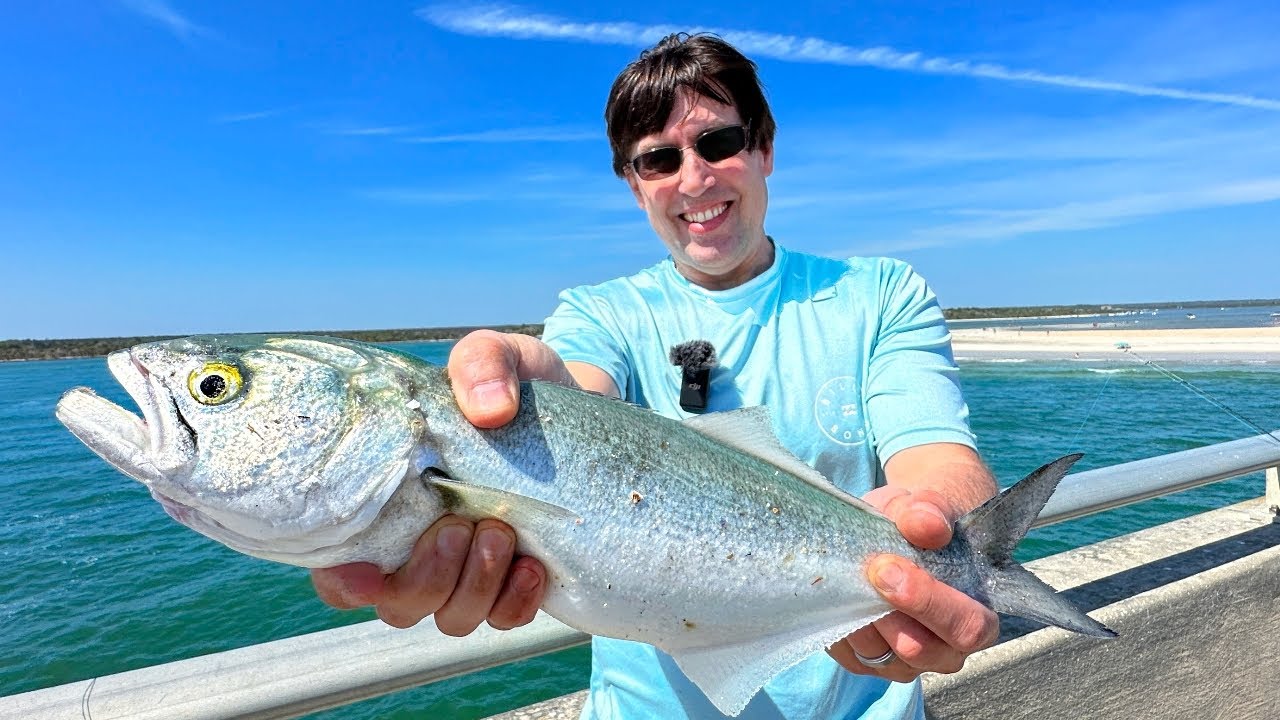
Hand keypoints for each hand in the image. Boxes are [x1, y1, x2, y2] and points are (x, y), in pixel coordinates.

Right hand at [310, 330, 565, 633]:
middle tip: (460, 526)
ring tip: (503, 533)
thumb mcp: (497, 355)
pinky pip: (504, 621)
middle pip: (398, 605)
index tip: (367, 570)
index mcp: (387, 501)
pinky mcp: (513, 584)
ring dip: (475, 586)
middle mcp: (418, 549)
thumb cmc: (516, 383)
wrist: (578, 405)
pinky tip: (534, 565)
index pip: (339, 569)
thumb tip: (489, 409)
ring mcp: (468, 573)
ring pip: (451, 618)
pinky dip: (516, 601)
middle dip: (427, 576)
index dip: (343, 583)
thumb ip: (480, 364)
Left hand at [828, 486, 999, 681]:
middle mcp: (944, 650)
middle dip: (888, 611)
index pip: (967, 626)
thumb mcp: (924, 506)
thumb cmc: (918, 523)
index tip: (890, 565)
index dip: (929, 601)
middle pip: (919, 650)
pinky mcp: (865, 662)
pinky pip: (846, 654)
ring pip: (877, 655)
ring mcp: (903, 663)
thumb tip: (928, 525)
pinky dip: (836, 622)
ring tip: (849, 576)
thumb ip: (929, 513)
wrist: (894, 529)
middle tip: (868, 571)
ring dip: (858, 615)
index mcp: (976, 617)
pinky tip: (836, 591)